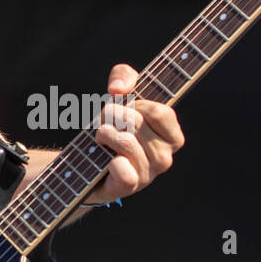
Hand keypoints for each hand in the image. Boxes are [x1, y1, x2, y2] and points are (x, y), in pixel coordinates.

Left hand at [89, 64, 184, 203]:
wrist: (88, 162)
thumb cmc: (113, 126)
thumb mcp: (120, 94)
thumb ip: (124, 75)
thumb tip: (118, 89)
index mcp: (172, 137)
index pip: (160, 112)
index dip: (137, 104)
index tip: (129, 108)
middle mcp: (165, 158)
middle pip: (137, 123)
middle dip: (112, 114)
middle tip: (106, 121)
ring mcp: (148, 174)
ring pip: (126, 141)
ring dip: (104, 132)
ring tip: (101, 136)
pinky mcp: (130, 186)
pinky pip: (122, 168)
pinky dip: (109, 160)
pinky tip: (106, 160)